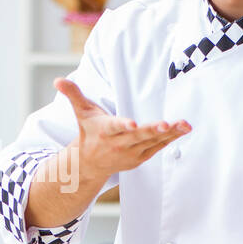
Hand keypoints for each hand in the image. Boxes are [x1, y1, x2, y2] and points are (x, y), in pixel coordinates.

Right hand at [55, 78, 190, 180]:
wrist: (90, 163)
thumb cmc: (88, 131)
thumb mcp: (81, 112)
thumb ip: (73, 94)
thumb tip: (57, 80)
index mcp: (105, 131)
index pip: (115, 127)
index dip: (124, 125)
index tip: (134, 124)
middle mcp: (119, 143)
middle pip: (139, 136)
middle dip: (153, 130)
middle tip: (167, 123)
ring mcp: (131, 152)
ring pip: (153, 142)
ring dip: (170, 133)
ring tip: (185, 124)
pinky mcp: (141, 157)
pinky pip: (158, 147)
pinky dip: (171, 139)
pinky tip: (183, 129)